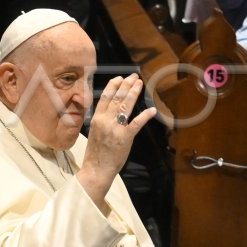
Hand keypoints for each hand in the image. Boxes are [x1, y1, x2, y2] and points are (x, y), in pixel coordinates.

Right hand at [78, 74, 156, 203]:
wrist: (96, 168)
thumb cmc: (95, 153)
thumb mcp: (94, 131)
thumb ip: (101, 120)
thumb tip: (110, 110)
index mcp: (96, 118)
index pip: (105, 97)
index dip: (114, 86)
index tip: (120, 78)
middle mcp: (105, 120)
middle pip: (117, 98)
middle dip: (126, 85)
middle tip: (134, 77)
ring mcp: (116, 128)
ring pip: (126, 106)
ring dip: (134, 93)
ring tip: (140, 84)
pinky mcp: (125, 137)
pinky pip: (137, 123)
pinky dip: (145, 115)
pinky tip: (152, 110)